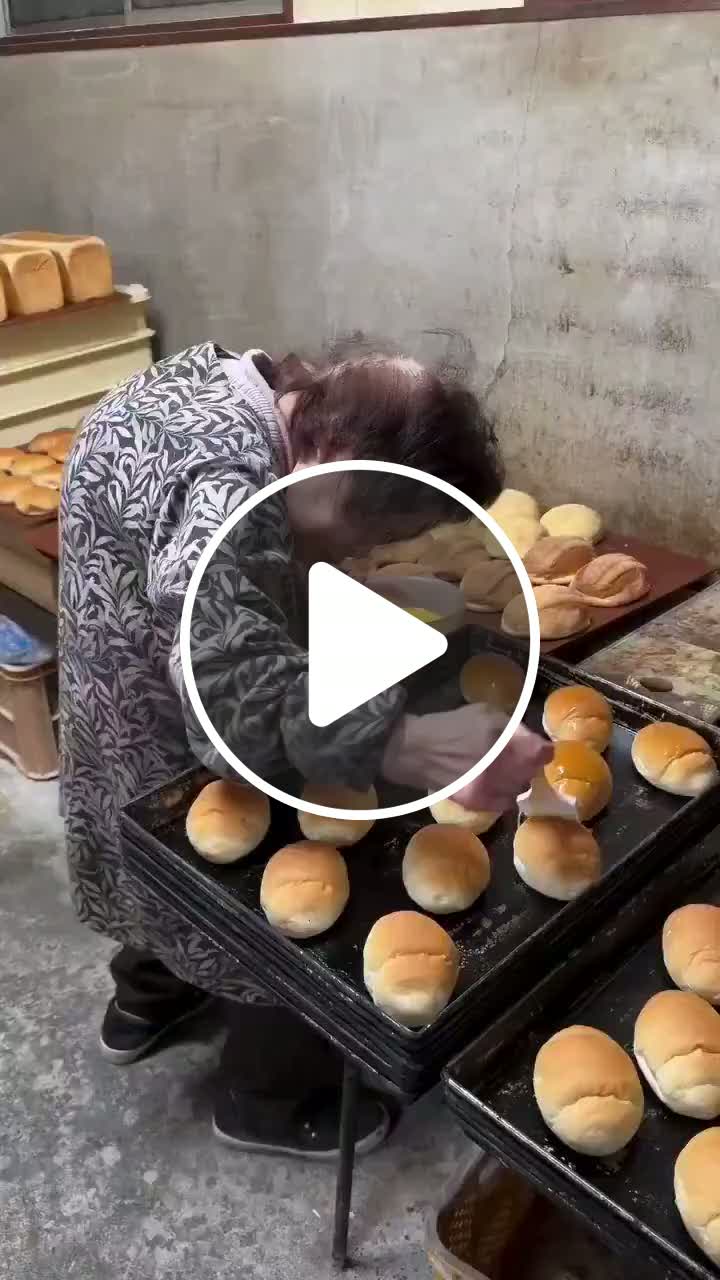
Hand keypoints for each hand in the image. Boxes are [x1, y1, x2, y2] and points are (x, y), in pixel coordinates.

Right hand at [382, 706, 551, 814]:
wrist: (417, 750)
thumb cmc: (452, 726)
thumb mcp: (486, 713)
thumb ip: (512, 727)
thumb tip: (529, 738)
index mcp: (509, 743)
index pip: (545, 753)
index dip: (542, 748)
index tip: (536, 746)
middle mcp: (505, 769)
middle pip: (533, 772)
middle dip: (528, 763)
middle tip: (517, 757)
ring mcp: (493, 789)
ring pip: (520, 789)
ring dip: (516, 780)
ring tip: (503, 771)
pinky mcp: (480, 803)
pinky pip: (505, 803)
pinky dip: (503, 794)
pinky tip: (493, 785)